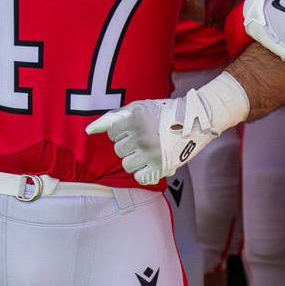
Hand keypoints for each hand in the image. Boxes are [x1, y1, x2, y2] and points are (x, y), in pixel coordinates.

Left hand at [86, 72, 248, 185]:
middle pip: (118, 151)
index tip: (137, 128)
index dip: (123, 131)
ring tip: (150, 150)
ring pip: (126, 165)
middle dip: (129, 146)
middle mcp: (143, 136)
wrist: (197, 121)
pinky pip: (139, 177)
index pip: (112, 133)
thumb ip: (112, 118)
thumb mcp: (139, 107)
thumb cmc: (163, 114)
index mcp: (136, 118)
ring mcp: (152, 153)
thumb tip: (88, 130)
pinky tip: (153, 162)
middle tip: (146, 138)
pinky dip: (144, 172)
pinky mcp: (161, 167)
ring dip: (136, 160)